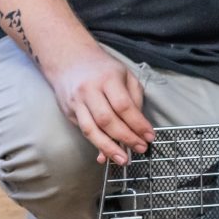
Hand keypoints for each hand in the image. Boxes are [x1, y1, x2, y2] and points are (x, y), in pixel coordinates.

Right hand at [46, 44, 154, 163]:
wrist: (68, 59)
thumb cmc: (102, 68)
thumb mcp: (125, 75)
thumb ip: (134, 98)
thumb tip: (138, 125)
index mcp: (107, 79)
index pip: (124, 106)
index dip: (138, 124)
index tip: (150, 136)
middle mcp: (89, 91)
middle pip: (107, 120)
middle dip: (126, 138)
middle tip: (141, 148)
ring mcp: (76, 102)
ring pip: (91, 129)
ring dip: (108, 148)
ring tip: (124, 160)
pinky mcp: (68, 112)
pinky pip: (83, 131)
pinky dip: (95, 144)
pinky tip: (105, 155)